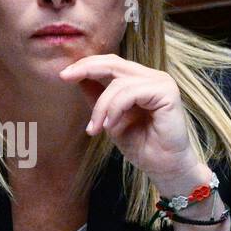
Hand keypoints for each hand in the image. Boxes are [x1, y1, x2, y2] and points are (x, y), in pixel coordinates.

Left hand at [58, 54, 204, 186]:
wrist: (163, 167)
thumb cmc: (141, 146)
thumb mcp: (109, 119)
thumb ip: (98, 97)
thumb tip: (77, 78)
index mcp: (140, 79)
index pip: (111, 63)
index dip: (87, 65)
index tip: (63, 74)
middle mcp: (152, 77)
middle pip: (113, 63)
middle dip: (86, 69)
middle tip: (65, 77)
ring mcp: (161, 83)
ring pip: (118, 83)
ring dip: (101, 107)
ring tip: (94, 129)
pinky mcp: (167, 93)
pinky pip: (130, 92)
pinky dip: (115, 109)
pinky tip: (110, 126)